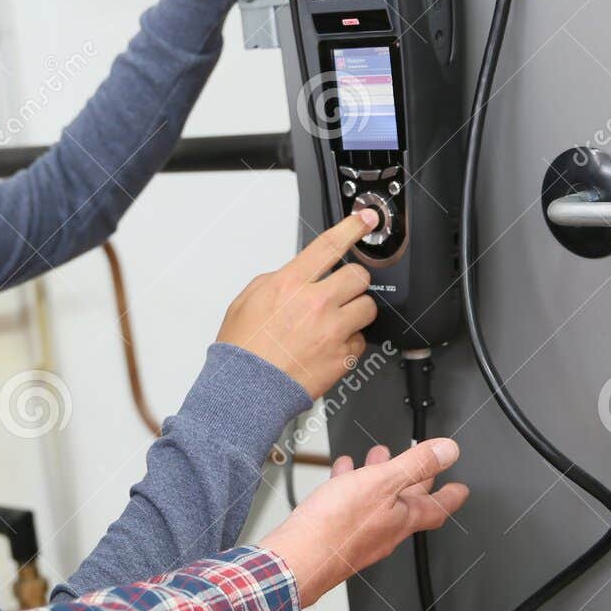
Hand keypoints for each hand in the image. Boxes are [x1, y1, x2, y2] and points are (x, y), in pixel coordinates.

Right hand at [216, 209, 380, 398]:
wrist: (247, 390)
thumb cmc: (243, 350)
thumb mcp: (247, 300)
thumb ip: (276, 280)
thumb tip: (295, 275)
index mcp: (290, 284)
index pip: (329, 245)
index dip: (352, 227)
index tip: (365, 220)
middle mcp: (316, 304)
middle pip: (359, 276)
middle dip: (353, 282)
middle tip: (340, 292)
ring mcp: (332, 331)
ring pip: (367, 308)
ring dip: (355, 311)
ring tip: (335, 322)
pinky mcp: (343, 357)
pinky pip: (361, 341)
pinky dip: (349, 342)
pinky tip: (329, 346)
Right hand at [260, 441, 468, 606]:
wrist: (297, 560)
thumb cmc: (336, 528)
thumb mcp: (381, 483)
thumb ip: (415, 465)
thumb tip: (448, 452)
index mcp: (402, 519)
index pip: (436, 508)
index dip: (450, 496)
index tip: (460, 490)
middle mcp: (384, 532)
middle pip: (407, 504)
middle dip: (413, 481)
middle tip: (421, 469)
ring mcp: (361, 537)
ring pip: (377, 503)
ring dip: (379, 480)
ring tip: (377, 459)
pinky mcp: (337, 538)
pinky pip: (351, 508)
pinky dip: (350, 487)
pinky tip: (341, 477)